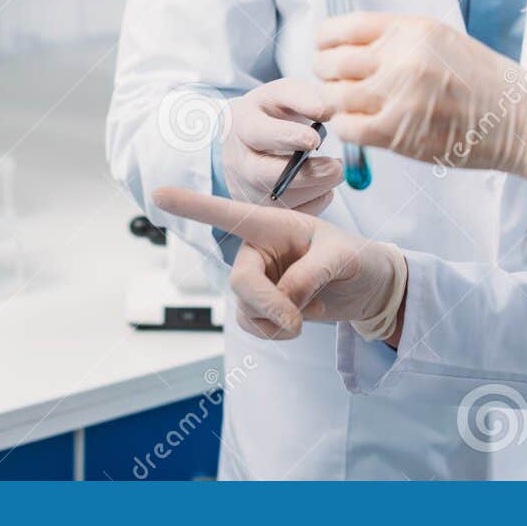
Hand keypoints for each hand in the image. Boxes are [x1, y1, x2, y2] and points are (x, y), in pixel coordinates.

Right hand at [151, 188, 406, 342]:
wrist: (367, 288)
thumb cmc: (356, 258)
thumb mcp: (343, 258)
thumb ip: (311, 274)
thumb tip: (284, 299)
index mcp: (275, 224)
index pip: (229, 214)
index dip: (193, 206)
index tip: (158, 194)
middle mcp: (259, 249)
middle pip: (241, 280)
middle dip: (266, 305)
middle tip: (296, 322)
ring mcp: (259, 278)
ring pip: (246, 308)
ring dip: (276, 321)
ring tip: (309, 311)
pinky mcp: (262, 305)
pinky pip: (253, 325)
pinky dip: (275, 331)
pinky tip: (301, 319)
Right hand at [222, 79, 340, 214]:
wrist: (248, 136)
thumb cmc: (270, 113)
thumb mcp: (283, 94)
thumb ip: (304, 98)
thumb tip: (327, 111)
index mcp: (242, 125)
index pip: (258, 133)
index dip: (287, 136)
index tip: (315, 138)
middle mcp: (237, 161)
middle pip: (264, 176)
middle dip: (305, 174)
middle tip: (336, 167)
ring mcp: (245, 189)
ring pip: (282, 200)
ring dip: (317, 187)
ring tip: (334, 169)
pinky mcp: (259, 210)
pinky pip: (292, 214)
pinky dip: (315, 200)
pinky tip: (322, 183)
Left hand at [313, 13, 526, 181]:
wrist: (518, 117)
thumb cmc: (482, 81)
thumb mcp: (441, 39)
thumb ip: (397, 40)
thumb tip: (349, 47)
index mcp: (412, 29)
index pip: (343, 27)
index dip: (325, 40)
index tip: (324, 49)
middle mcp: (403, 57)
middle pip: (332, 63)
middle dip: (325, 74)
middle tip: (333, 82)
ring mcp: (400, 95)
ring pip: (336, 96)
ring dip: (335, 102)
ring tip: (347, 105)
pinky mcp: (399, 131)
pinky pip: (348, 126)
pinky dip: (345, 126)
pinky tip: (358, 125)